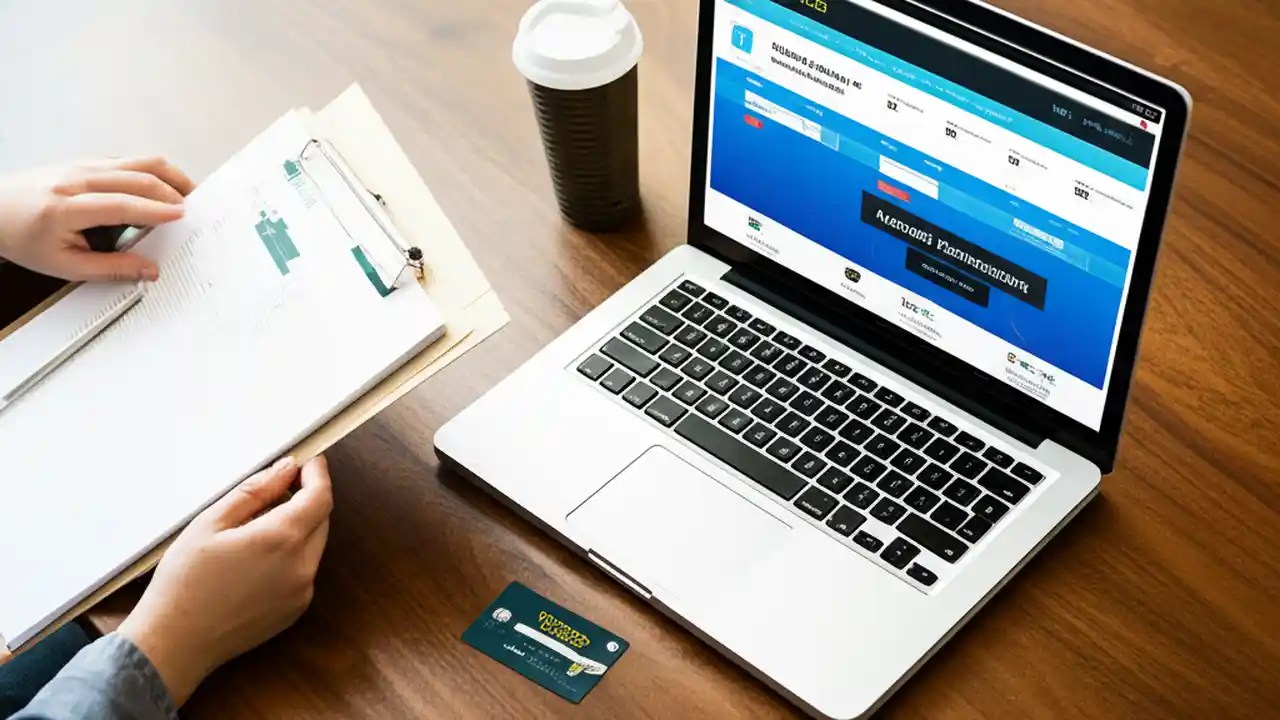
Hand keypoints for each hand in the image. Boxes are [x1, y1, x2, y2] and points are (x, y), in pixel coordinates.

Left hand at [0, 156, 194, 281]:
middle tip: (190, 208)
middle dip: (170, 191)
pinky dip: (149, 171)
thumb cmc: (21, 237)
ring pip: (135, 161)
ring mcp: (79, 166)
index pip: (122, 204)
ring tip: (184, 192)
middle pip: (136, 176)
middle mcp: (74, 180)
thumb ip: (110, 268)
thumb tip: (147, 270)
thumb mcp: (64, 265)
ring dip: (166, 175)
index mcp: (65, 207)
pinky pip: (125, 160)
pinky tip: (159, 187)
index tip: (180, 215)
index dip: (155, 210)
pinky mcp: (84, 162)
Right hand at [118, 455, 333, 705]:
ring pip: (314, 545)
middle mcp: (302, 566)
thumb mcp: (211, 523)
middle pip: (321, 519)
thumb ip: (255, 491)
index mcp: (282, 539)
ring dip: (299, 527)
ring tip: (258, 525)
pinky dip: (293, 554)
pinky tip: (258, 558)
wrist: (174, 644)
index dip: (317, 474)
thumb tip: (286, 468)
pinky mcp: (296, 610)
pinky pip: (305, 570)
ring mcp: (302, 592)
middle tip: (278, 487)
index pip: (320, 496)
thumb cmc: (184, 582)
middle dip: (307, 498)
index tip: (308, 461)